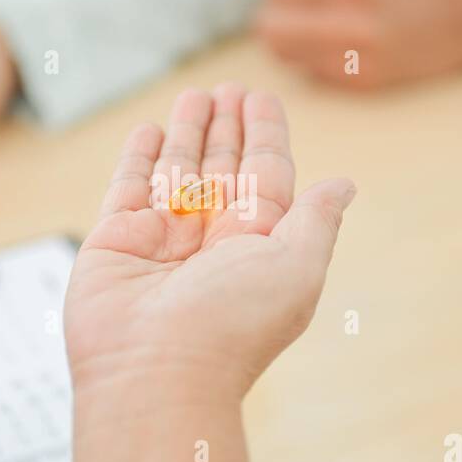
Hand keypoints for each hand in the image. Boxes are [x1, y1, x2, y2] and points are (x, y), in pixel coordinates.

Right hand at [64, 86, 354, 461]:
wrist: (155, 374)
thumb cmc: (232, 326)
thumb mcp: (296, 268)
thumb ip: (316, 219)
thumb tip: (345, 186)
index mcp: (259, 244)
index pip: (266, 174)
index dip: (264, 134)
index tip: (260, 98)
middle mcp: (212, 240)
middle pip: (223, 167)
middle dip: (227, 127)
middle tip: (228, 87)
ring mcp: (163, 239)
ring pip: (179, 170)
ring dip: (188, 131)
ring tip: (194, 94)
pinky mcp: (116, 239)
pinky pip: (130, 186)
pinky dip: (140, 157)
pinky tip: (150, 130)